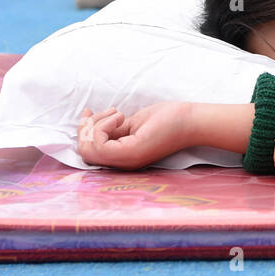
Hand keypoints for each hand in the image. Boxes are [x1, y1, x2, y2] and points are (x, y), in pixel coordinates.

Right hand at [77, 102, 193, 169]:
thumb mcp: (132, 124)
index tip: (90, 113)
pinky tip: (120, 117)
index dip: (82, 132)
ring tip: (116, 114)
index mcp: (123, 156)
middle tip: (103, 113)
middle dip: (85, 129)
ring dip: (95, 126)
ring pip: (88, 150)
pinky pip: (101, 145)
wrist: (191, 121)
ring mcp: (126, 160)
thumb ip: (112, 130)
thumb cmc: (167, 120)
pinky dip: (103, 126)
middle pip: (84, 153)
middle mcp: (122, 162)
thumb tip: (90, 124)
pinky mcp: (132, 153)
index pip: (88, 153)